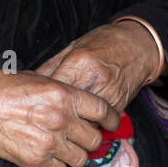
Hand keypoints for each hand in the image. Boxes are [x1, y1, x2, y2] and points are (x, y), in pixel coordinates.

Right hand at [0, 67, 120, 166]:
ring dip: (74, 154)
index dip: (111, 119)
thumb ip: (61, 92)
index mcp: (64, 95)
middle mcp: (61, 119)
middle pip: (94, 138)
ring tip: (62, 147)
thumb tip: (79, 102)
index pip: (103, 111)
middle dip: (88, 137)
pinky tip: (48, 157)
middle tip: (78, 135)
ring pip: (81, 158)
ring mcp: (50, 142)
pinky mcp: (36, 160)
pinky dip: (57, 166)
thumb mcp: (36, 78)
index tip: (110, 123)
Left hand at [33, 21, 161, 113]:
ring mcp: (109, 94)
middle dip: (54, 114)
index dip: (40, 98)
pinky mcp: (118, 105)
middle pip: (67, 107)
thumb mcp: (73, 47)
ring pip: (83, 120)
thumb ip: (52, 66)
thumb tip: (28, 81)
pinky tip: (79, 120)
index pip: (53, 88)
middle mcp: (95, 80)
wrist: (139, 46)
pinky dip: (87, 123)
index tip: (33, 104)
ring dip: (71, 123)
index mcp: (79, 63)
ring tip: (60, 122)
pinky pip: (98, 121)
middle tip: (43, 118)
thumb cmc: (104, 43)